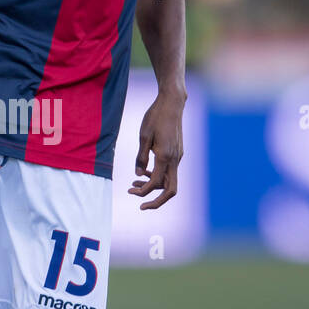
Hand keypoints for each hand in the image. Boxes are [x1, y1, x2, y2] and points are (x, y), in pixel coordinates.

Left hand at [129, 91, 184, 209]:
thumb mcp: (143, 136)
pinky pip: (169, 171)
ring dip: (153, 186)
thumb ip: (141, 157)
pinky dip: (157, 176)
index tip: (130, 192)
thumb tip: (138, 175)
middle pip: (171, 190)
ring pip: (169, 180)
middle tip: (140, 205)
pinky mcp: (177, 152)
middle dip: (156, 201)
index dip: (143, 192)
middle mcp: (175, 159)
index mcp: (165, 156)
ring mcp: (178, 156)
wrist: (172, 103)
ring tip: (134, 185)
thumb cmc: (155, 116)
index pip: (156, 184)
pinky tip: (144, 173)